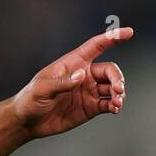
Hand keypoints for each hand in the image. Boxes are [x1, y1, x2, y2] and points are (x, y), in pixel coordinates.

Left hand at [12, 27, 132, 138]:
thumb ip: (62, 82)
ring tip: (117, 102)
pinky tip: (115, 109)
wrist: (26, 122)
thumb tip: (82, 75)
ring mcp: (88, 91)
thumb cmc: (30, 100)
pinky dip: (115, 105)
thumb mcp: (42, 88)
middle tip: (118, 90)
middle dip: (117, 78)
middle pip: (110, 70)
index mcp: (73, 63)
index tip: (129, 33)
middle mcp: (85, 75)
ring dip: (119, 93)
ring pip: (112, 87)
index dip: (112, 38)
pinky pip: (108, 104)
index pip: (96, 46)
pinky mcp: (90, 107)